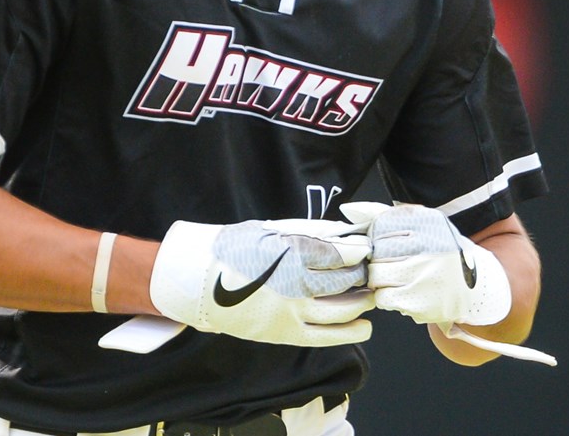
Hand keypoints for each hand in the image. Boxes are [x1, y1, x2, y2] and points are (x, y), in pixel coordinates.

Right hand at [148, 217, 374, 346]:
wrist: (197, 282)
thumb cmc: (232, 249)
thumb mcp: (270, 231)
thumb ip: (307, 233)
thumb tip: (341, 233)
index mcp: (291, 254)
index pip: (341, 255)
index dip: (359, 253)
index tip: (367, 250)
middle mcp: (295, 285)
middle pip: (346, 283)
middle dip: (364, 277)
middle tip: (371, 272)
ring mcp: (291, 312)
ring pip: (341, 312)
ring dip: (362, 305)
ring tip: (370, 298)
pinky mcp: (284, 334)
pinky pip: (323, 337)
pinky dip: (348, 332)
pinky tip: (362, 327)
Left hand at [340, 202, 510, 326]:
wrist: (477, 287)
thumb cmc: (441, 252)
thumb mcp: (422, 224)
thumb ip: (384, 214)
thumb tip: (348, 210)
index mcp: (427, 222)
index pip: (379, 227)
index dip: (377, 240)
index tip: (387, 247)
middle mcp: (427, 246)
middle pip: (375, 254)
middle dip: (378, 262)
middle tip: (393, 265)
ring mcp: (423, 276)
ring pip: (376, 278)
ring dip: (381, 281)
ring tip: (400, 279)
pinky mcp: (420, 302)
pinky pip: (384, 299)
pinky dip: (389, 298)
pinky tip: (405, 293)